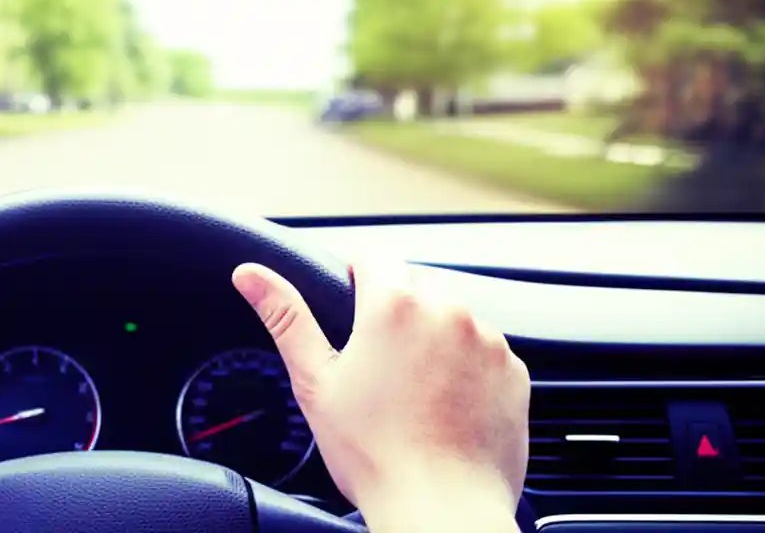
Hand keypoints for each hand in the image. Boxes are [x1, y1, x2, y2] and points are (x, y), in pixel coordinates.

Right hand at [231, 261, 528, 524]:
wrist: (442, 511)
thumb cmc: (375, 453)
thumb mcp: (315, 381)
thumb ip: (286, 317)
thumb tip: (250, 274)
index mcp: (394, 305)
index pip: (374, 257)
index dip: (356, 279)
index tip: (350, 310)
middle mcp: (448, 311)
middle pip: (415, 286)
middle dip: (396, 312)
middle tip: (377, 365)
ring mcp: (488, 341)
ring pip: (453, 318)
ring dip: (434, 338)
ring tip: (413, 390)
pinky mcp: (514, 371)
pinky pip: (486, 352)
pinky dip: (467, 367)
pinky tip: (445, 405)